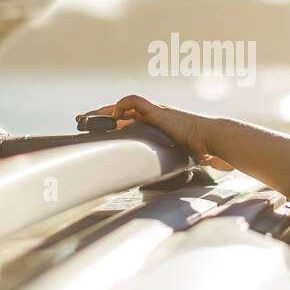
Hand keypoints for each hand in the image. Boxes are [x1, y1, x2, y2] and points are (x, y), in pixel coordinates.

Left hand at [77, 95, 233, 169]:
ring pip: (121, 105)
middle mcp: (151, 117)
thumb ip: (158, 166)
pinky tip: (115, 117)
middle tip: (79, 121)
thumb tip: (145, 188)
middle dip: (97, 116)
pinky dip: (122, 107)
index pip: (124, 122)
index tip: (91, 130)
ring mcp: (153, 112)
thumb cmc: (197, 150)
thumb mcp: (172, 158)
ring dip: (103, 111)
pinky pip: (134, 101)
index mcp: (152, 126)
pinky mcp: (157, 110)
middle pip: (117, 112)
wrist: (210, 138)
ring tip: (87, 119)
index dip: (107, 124)